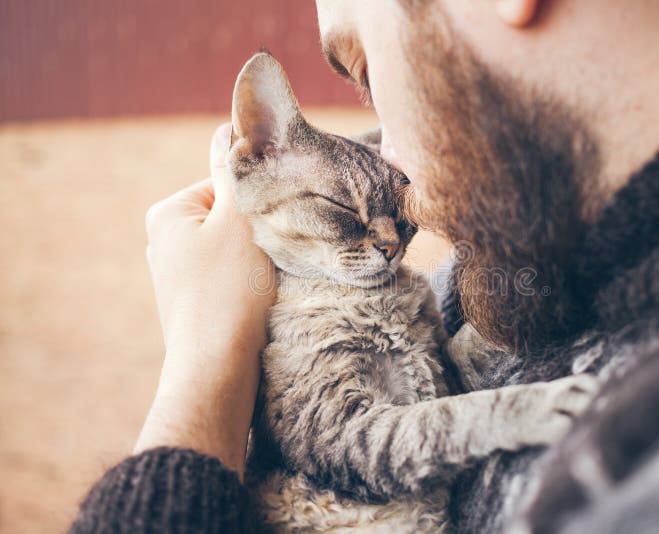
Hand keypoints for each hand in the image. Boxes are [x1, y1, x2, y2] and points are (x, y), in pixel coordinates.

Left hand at [135, 123, 275, 476]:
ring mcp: (177, 276)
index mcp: (169, 213)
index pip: (226, 183)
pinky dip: (249, 284)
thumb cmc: (229, 292)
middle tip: (276, 253)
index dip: (259, 200)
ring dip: (258, 259)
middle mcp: (165, 241)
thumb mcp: (238, 221)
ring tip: (268, 282)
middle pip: (231, 217)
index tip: (277, 223)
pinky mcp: (194, 305)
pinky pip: (229, 278)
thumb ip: (236, 172)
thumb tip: (229, 126)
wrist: (217, 371)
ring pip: (234, 250)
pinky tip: (259, 302)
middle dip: (259, 231)